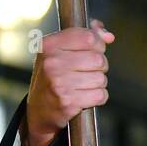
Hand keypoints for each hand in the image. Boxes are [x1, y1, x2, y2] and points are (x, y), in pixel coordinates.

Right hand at [23, 19, 113, 145]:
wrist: (39, 109)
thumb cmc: (53, 76)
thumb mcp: (61, 51)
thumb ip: (86, 36)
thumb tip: (108, 36)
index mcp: (49, 45)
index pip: (89, 37)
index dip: (97, 45)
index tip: (92, 51)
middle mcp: (51, 63)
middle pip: (98, 59)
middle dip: (99, 67)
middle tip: (86, 72)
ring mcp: (58, 83)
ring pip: (101, 78)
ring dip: (98, 83)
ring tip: (83, 85)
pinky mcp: (67, 102)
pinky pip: (100, 95)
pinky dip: (97, 97)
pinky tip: (84, 96)